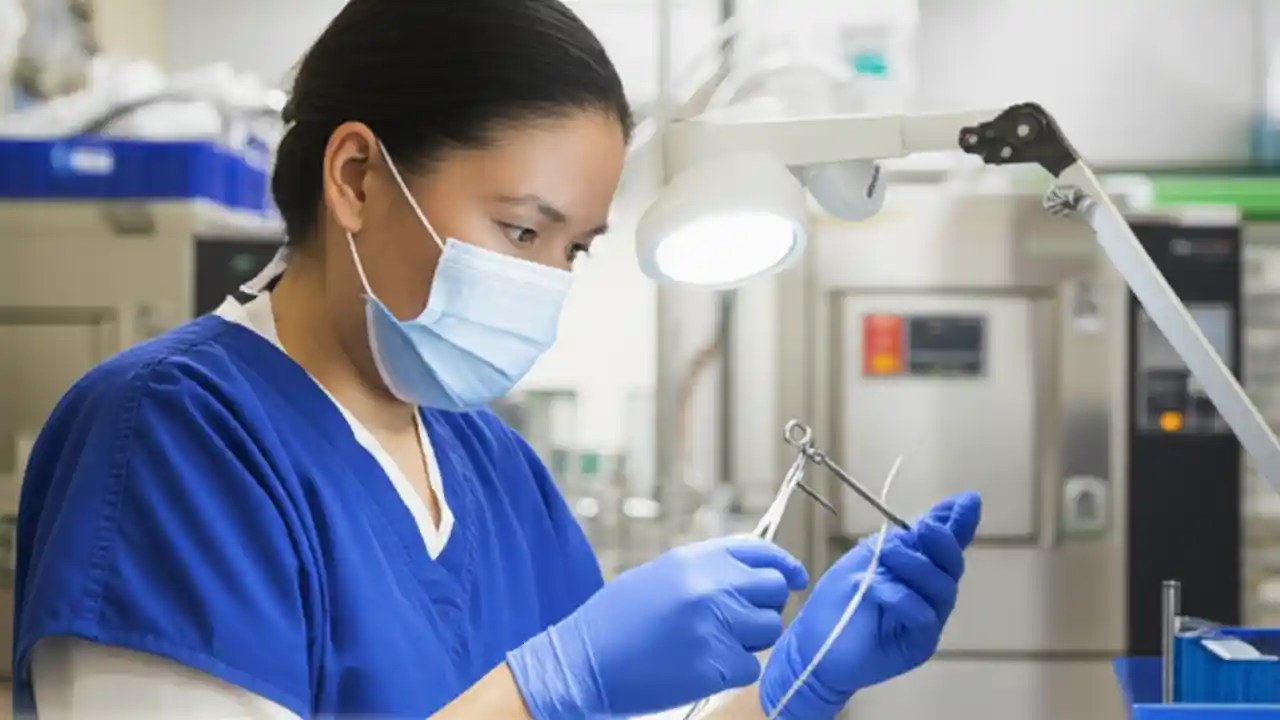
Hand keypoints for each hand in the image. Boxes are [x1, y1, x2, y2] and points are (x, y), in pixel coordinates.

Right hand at [508, 536, 808, 718]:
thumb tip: (753, 573)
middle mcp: (710, 586)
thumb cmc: (617, 620)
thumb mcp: (662, 575)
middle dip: (764, 606)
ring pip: (769, 630)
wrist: (582, 662)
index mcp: (696, 559)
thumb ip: (709, 569)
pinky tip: (700, 666)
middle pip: (774, 590)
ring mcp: (715, 626)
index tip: (795, 577)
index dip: (785, 565)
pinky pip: (749, 667)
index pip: (761, 552)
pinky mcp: (714, 666)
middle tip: (738, 619)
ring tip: (709, 643)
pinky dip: (732, 671)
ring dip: (749, 640)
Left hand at [759, 492, 982, 719]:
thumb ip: (899, 542)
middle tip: (925, 527)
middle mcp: (930, 594)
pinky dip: (901, 598)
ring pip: (942, 588)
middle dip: (942, 542)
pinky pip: (923, 616)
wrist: (814, 641)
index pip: (945, 545)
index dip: (958, 523)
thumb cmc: (838, 599)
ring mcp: (928, 621)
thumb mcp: (866, 559)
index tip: (969, 500)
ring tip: (887, 553)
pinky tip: (876, 589)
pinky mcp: (919, 645)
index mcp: (918, 570)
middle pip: (952, 565)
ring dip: (916, 566)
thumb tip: (933, 518)